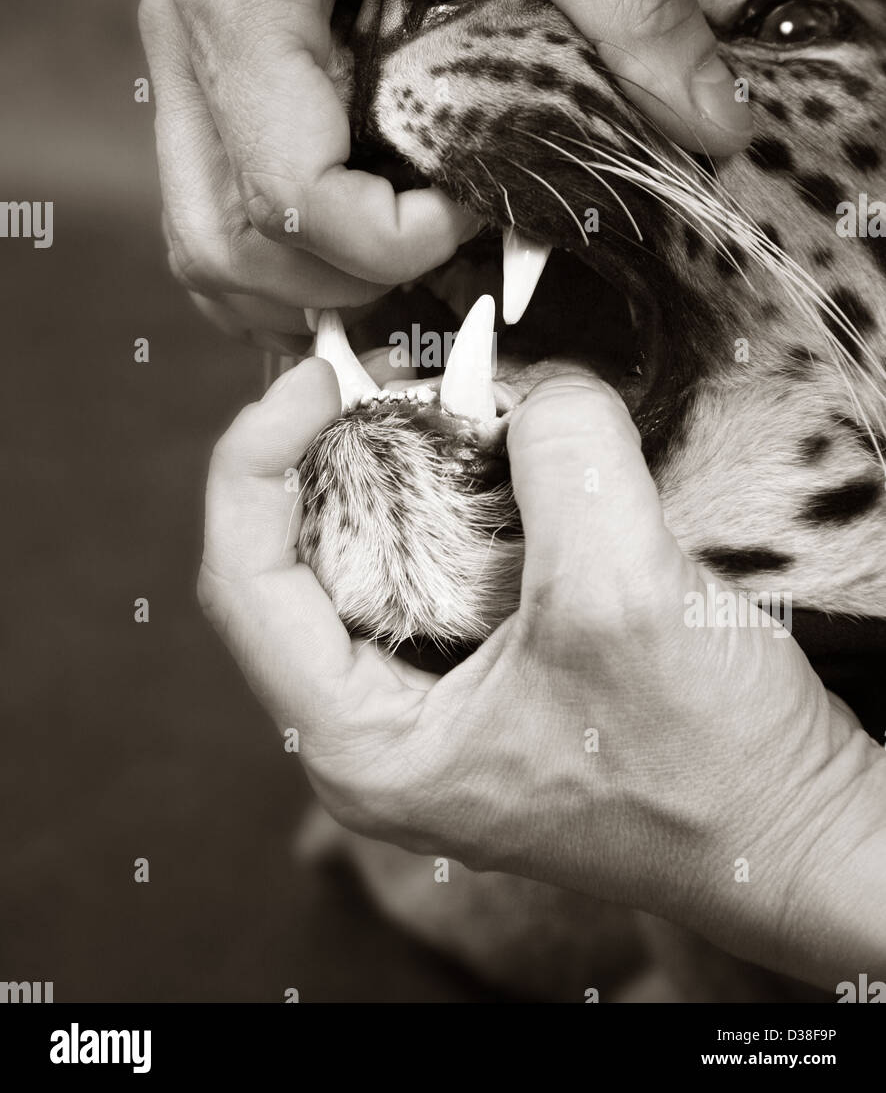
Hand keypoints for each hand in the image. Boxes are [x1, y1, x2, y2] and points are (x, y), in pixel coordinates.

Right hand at [139, 0, 750, 351]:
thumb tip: (711, 123)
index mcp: (241, 2)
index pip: (292, 193)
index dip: (392, 241)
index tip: (478, 207)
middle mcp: (188, 44)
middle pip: (228, 243)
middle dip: (342, 287)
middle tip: (445, 259)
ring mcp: (187, 59)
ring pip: (203, 243)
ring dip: (294, 291)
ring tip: (398, 281)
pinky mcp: (212, 65)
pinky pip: (211, 206)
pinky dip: (272, 260)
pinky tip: (345, 265)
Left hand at [199, 359, 885, 987]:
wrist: (796, 831)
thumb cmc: (709, 769)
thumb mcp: (625, 598)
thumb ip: (566, 463)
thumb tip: (536, 385)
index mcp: (361, 746)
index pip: (244, 582)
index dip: (255, 460)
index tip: (313, 374)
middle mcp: (374, 728)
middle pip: (292, 559)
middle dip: (326, 452)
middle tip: (379, 369)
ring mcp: (429, 702)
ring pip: (360, 556)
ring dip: (390, 467)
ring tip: (431, 395)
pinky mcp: (483, 672)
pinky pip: (429, 564)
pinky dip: (448, 495)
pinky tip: (487, 450)